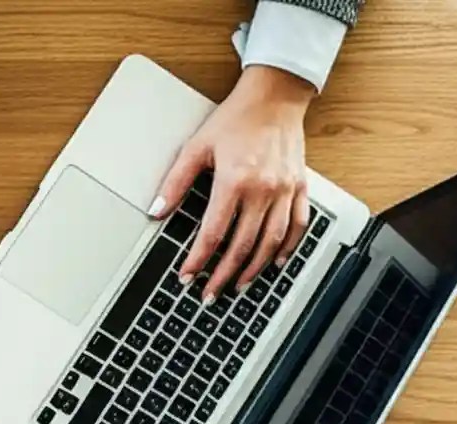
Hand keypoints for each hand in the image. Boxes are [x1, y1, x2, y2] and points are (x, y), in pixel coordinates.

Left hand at [154, 65, 315, 302]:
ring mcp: (285, 191)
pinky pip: (297, 226)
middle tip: (210, 293)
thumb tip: (155, 211)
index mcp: (235, 181)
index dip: (198, 259)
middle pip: (242, 245)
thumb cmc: (235, 119)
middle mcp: (263, 190)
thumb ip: (175, 182)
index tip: (187, 275)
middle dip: (224, 275)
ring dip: (254, 269)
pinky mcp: (300, 188)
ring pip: (271, 242)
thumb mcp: (196, 147)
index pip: (214, 233)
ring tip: (238, 285)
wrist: (275, 97)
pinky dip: (287, 248)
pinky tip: (275, 262)